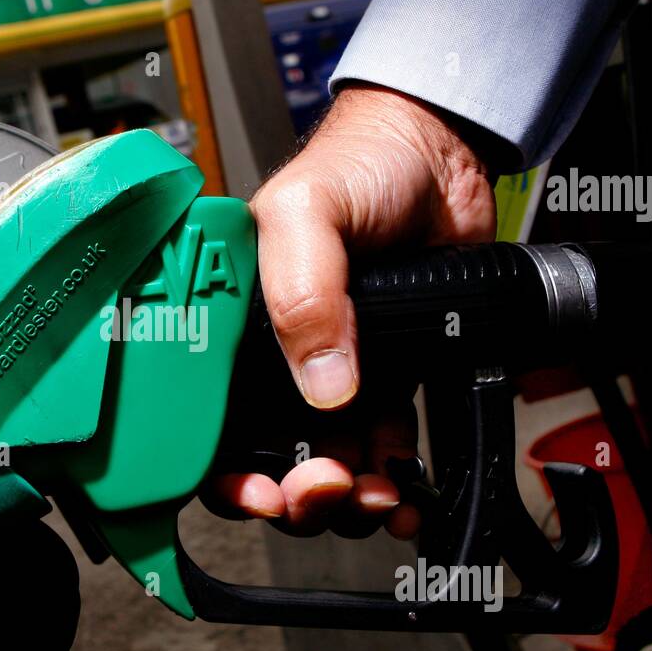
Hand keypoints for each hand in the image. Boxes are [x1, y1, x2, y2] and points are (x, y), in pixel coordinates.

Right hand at [205, 83, 497, 536]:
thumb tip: (321, 385)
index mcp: (233, 325)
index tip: (261, 495)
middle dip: (296, 493)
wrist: (443, 152)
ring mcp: (332, 370)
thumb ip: (301, 292)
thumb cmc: (359, 160)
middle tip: (324, 489)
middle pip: (266, 456)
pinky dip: (396, 484)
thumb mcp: (305, 212)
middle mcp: (275, 356)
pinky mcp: (386, 376)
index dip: (227, 473)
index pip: (208, 420)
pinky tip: (408, 496)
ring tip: (375, 495)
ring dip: (347, 498)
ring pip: (325, 463)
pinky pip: (382, 448)